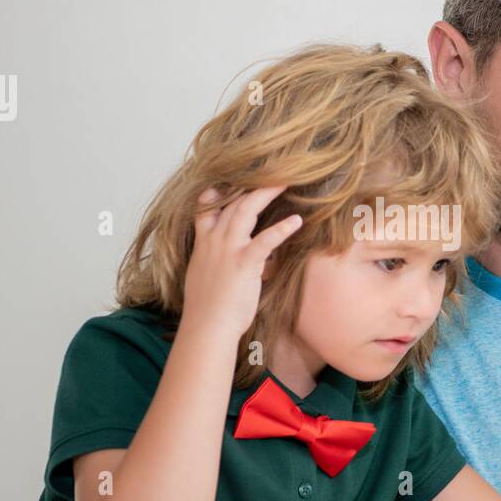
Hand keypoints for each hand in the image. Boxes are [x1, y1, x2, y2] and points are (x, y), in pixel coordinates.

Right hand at [182, 185, 301, 338]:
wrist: (206, 327)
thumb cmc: (208, 309)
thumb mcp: (206, 278)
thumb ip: (218, 263)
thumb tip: (234, 263)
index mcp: (203, 244)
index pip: (207, 209)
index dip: (219, 193)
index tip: (231, 182)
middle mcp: (214, 242)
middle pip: (232, 203)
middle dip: (252, 186)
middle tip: (271, 174)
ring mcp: (228, 250)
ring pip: (246, 211)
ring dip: (266, 194)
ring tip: (284, 182)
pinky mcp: (244, 263)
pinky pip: (265, 240)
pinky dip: (281, 228)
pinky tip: (296, 221)